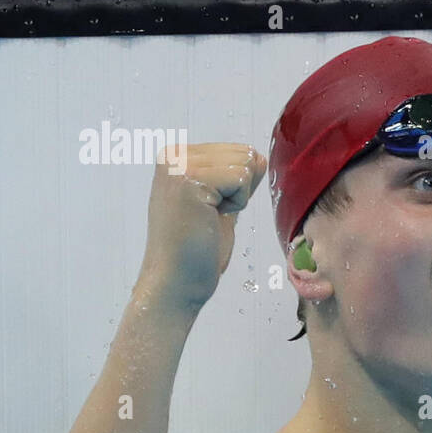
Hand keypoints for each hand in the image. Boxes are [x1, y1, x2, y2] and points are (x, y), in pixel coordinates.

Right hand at [137, 143, 265, 309]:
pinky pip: (240, 178)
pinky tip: (209, 219)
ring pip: (244, 164)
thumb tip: (258, 156)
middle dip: (239, 190)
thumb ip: (235, 177)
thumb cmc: (197, 250)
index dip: (238, 188)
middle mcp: (173, 155)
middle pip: (244, 153)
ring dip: (237, 198)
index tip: (209, 211)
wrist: (177, 281)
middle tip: (208, 217)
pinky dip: (236, 204)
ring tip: (207, 218)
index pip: (238, 151)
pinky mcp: (188, 179)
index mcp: (177, 157)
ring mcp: (178, 165)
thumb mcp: (220, 203)